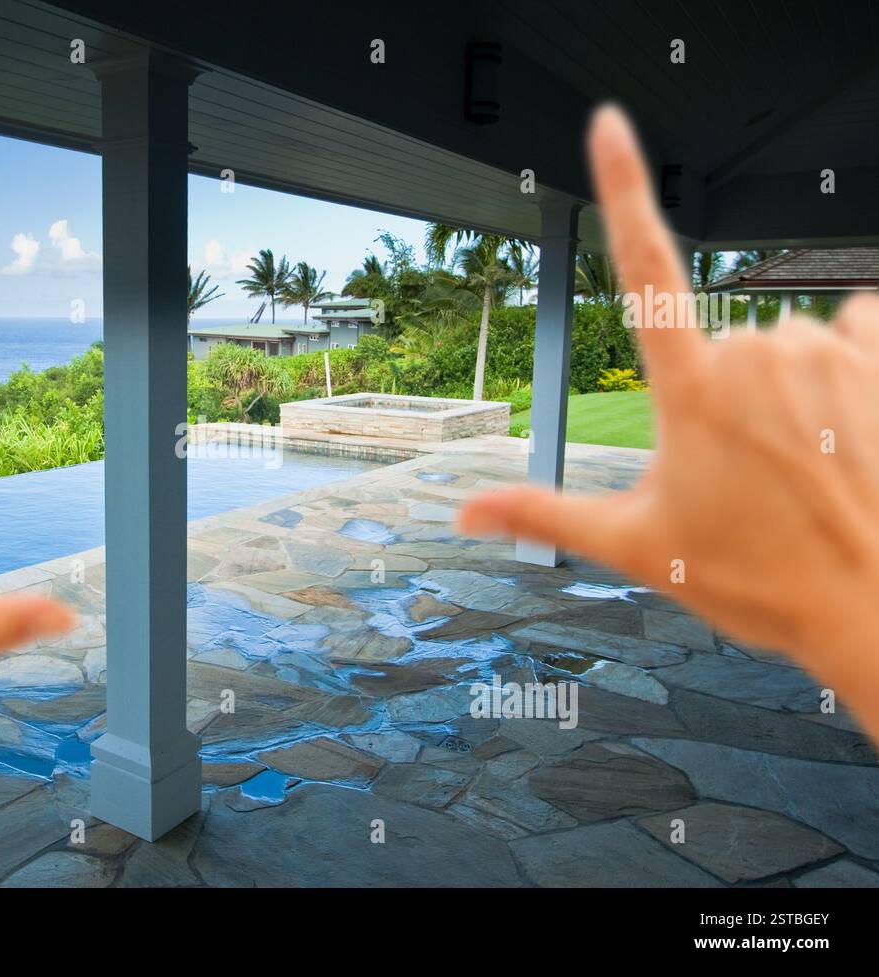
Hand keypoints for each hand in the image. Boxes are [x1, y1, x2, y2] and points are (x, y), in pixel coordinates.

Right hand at [459, 106, 878, 740]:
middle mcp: (757, 353)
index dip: (621, 186)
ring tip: (801, 461)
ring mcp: (825, 352)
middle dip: (724, 394)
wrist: (876, 608)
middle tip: (744, 476)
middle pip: (722, 341)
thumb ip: (541, 513)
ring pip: (785, 338)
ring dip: (786, 383)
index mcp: (689, 391)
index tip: (608, 123)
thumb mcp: (635, 549)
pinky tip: (849, 419)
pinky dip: (847, 359)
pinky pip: (853, 323)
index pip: (642, 265)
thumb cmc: (759, 581)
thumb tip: (461, 512)